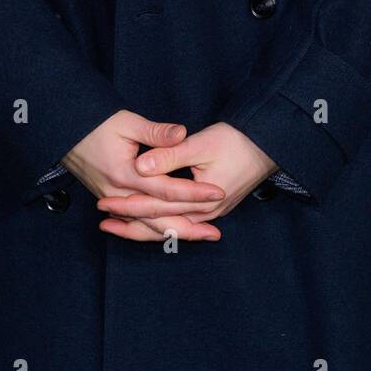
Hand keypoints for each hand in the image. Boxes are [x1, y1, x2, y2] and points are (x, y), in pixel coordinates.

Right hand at [62, 110, 226, 241]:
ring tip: (200, 236)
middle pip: (158, 217)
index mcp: (126, 174)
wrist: (65, 132)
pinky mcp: (111, 201)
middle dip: (188, 226)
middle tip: (215, 233)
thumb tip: (181, 133)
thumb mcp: (127, 122)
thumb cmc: (96, 124)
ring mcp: (113, 200)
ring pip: (147, 225)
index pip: (167, 189)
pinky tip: (172, 234)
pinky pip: (136, 223)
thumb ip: (155, 132)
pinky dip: (155, 231)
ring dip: (174, 233)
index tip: (216, 192)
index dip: (193, 192)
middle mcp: (119, 193)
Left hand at [95, 122, 278, 240]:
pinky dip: (161, 225)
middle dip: (129, 223)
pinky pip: (180, 224)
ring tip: (116, 226)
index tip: (103, 203)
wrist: (268, 146)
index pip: (154, 207)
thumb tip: (140, 165)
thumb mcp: (201, 144)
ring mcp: (209, 214)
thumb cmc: (237, 141)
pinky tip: (148, 224)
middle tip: (102, 219)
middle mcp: (204, 214)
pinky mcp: (212, 209)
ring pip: (169, 228)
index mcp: (199, 200)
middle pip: (160, 225)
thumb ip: (169, 155)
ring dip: (143, 228)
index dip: (127, 205)